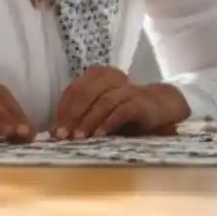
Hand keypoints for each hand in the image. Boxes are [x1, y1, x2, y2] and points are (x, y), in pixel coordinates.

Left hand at [50, 67, 189, 138]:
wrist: (162, 108)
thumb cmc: (125, 112)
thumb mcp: (101, 112)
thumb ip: (82, 116)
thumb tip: (57, 133)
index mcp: (99, 77)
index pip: (75, 89)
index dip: (63, 109)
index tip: (54, 130)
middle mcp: (113, 79)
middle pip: (87, 91)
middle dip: (72, 115)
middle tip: (63, 135)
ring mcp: (129, 90)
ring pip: (105, 100)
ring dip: (89, 120)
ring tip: (79, 138)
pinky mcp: (142, 103)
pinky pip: (124, 110)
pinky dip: (110, 122)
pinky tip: (100, 135)